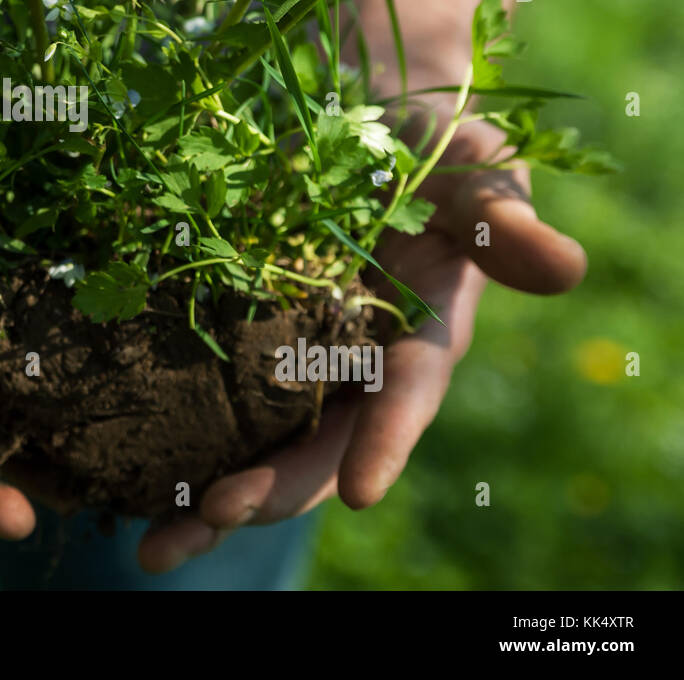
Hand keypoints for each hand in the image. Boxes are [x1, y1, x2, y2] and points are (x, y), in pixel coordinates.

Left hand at [136, 118, 586, 573]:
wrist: (359, 138)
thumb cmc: (430, 153)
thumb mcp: (470, 169)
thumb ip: (500, 216)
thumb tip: (564, 263)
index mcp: (421, 338)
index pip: (408, 395)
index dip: (386, 441)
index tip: (361, 491)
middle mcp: (358, 369)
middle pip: (319, 447)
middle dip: (270, 491)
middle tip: (210, 519)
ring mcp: (295, 365)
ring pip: (258, 446)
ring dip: (208, 501)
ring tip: (152, 547)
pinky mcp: (241, 343)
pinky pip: (208, 403)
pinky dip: (170, 443)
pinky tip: (121, 482)